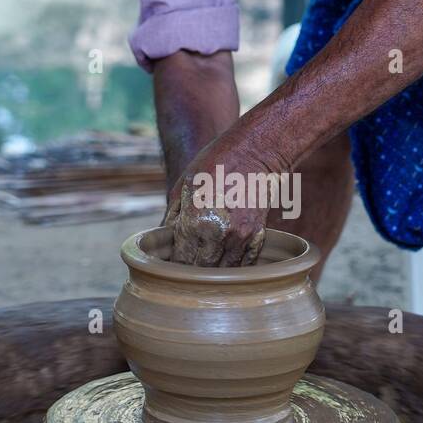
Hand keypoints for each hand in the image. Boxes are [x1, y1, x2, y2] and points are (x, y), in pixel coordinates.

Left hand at [164, 132, 283, 265]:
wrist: (256, 151)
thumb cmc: (215, 162)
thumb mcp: (184, 184)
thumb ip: (172, 216)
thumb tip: (163, 239)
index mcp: (195, 221)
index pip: (182, 259)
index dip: (176, 263)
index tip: (175, 262)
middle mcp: (218, 234)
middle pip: (202, 269)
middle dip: (194, 269)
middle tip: (190, 266)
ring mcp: (241, 237)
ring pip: (224, 270)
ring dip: (216, 270)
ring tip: (208, 264)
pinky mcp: (259, 235)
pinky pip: (246, 263)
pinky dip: (236, 265)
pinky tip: (229, 260)